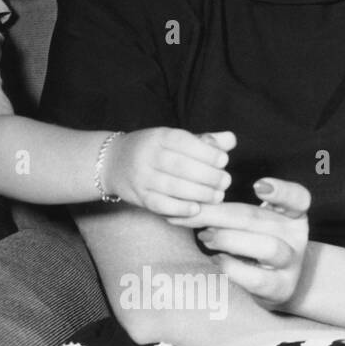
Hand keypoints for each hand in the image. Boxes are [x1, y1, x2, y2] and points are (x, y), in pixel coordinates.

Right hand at [104, 129, 234, 216]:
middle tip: (225, 182)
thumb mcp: (175, 140)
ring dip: (199, 193)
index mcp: (159, 137)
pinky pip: (160, 205)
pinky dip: (180, 209)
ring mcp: (142, 178)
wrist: (113, 163)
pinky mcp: (139, 197)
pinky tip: (197, 208)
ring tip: (217, 196)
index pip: (183, 142)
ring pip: (173, 187)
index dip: (205, 152)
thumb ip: (204, 141)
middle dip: (207, 175)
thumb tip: (231, 140)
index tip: (223, 160)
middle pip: (180, 166)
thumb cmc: (154, 150)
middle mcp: (148, 156)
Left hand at [171, 176, 310, 307]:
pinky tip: (215, 259)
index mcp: (293, 214)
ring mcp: (292, 264)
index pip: (298, 198)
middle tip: (192, 213)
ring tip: (204, 237)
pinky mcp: (280, 288)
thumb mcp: (256, 223)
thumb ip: (234, 211)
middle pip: (260, 219)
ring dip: (229, 239)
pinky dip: (233, 268)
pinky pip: (257, 278)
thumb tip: (192, 204)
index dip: (281, 191)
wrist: (279, 283)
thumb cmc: (258, 244)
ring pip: (267, 248)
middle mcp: (296, 236)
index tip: (257, 186)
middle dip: (219, 214)